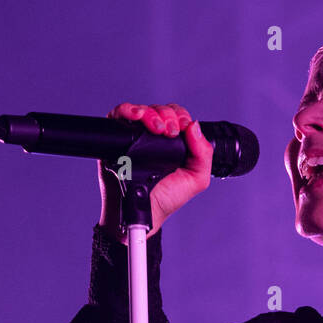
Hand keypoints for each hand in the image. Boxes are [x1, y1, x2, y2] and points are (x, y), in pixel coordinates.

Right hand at [98, 102, 212, 241]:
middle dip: (168, 115)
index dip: (180, 117)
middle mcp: (154, 137)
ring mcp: (135, 136)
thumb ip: (204, 155)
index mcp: (174, 143)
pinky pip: (120, 114)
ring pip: (143, 110)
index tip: (182, 127)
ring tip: (157, 128)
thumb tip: (195, 126)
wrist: (143, 212)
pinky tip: (137, 117)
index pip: (177, 117)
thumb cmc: (166, 199)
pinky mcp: (117, 138)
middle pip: (161, 110)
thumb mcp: (196, 179)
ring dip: (151, 113)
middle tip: (169, 131)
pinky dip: (128, 110)